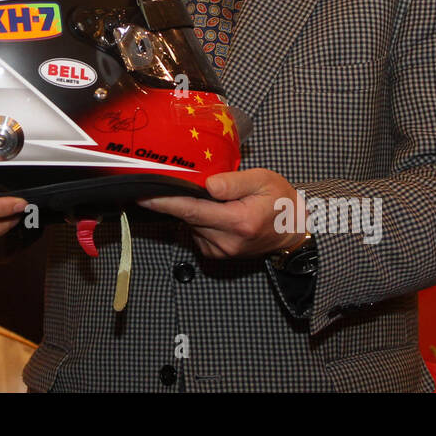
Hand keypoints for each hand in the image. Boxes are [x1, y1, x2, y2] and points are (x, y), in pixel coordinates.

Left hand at [137, 168, 304, 259]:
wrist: (293, 230)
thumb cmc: (280, 201)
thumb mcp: (263, 180)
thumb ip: (234, 182)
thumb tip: (206, 184)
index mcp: (239, 221)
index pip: (192, 210)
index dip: (164, 203)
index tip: (142, 195)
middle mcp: (227, 241)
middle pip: (188, 217)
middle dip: (176, 200)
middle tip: (169, 181)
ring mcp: (222, 251)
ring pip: (191, 225)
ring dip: (192, 210)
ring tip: (211, 198)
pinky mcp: (217, 254)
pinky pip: (196, 233)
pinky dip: (199, 221)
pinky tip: (214, 212)